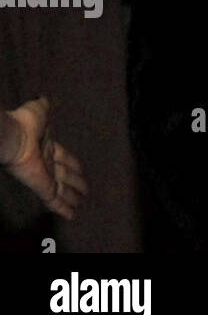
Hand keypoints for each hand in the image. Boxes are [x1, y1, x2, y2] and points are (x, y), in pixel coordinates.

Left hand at [1, 97, 87, 218]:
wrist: (13, 136)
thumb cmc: (26, 123)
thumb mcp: (39, 109)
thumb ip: (43, 106)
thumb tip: (45, 98)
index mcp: (46, 147)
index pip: (62, 157)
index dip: (72, 163)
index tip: (81, 168)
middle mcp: (46, 163)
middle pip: (64, 176)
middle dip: (75, 182)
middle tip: (86, 190)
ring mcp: (44, 176)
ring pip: (62, 190)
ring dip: (72, 197)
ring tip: (82, 203)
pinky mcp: (42, 187)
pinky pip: (55, 200)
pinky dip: (64, 208)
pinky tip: (73, 215)